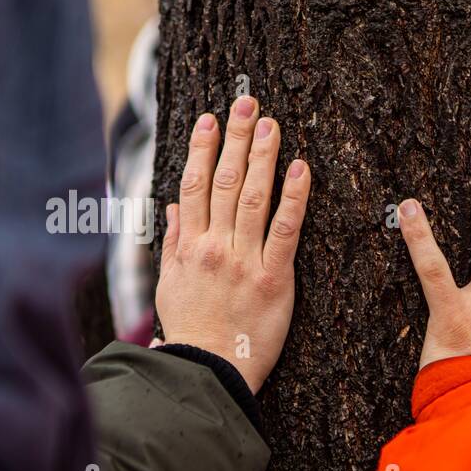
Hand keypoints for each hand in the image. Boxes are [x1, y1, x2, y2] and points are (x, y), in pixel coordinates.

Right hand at [156, 96, 310, 393]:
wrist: (210, 369)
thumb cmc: (193, 331)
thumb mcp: (171, 286)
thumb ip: (173, 244)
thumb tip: (174, 207)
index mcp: (189, 246)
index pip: (194, 184)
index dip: (202, 147)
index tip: (209, 118)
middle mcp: (214, 246)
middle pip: (224, 180)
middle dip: (236, 138)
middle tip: (247, 102)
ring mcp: (244, 259)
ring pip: (253, 197)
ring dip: (262, 156)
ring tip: (271, 123)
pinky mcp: (274, 277)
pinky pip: (285, 229)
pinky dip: (293, 196)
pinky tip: (300, 168)